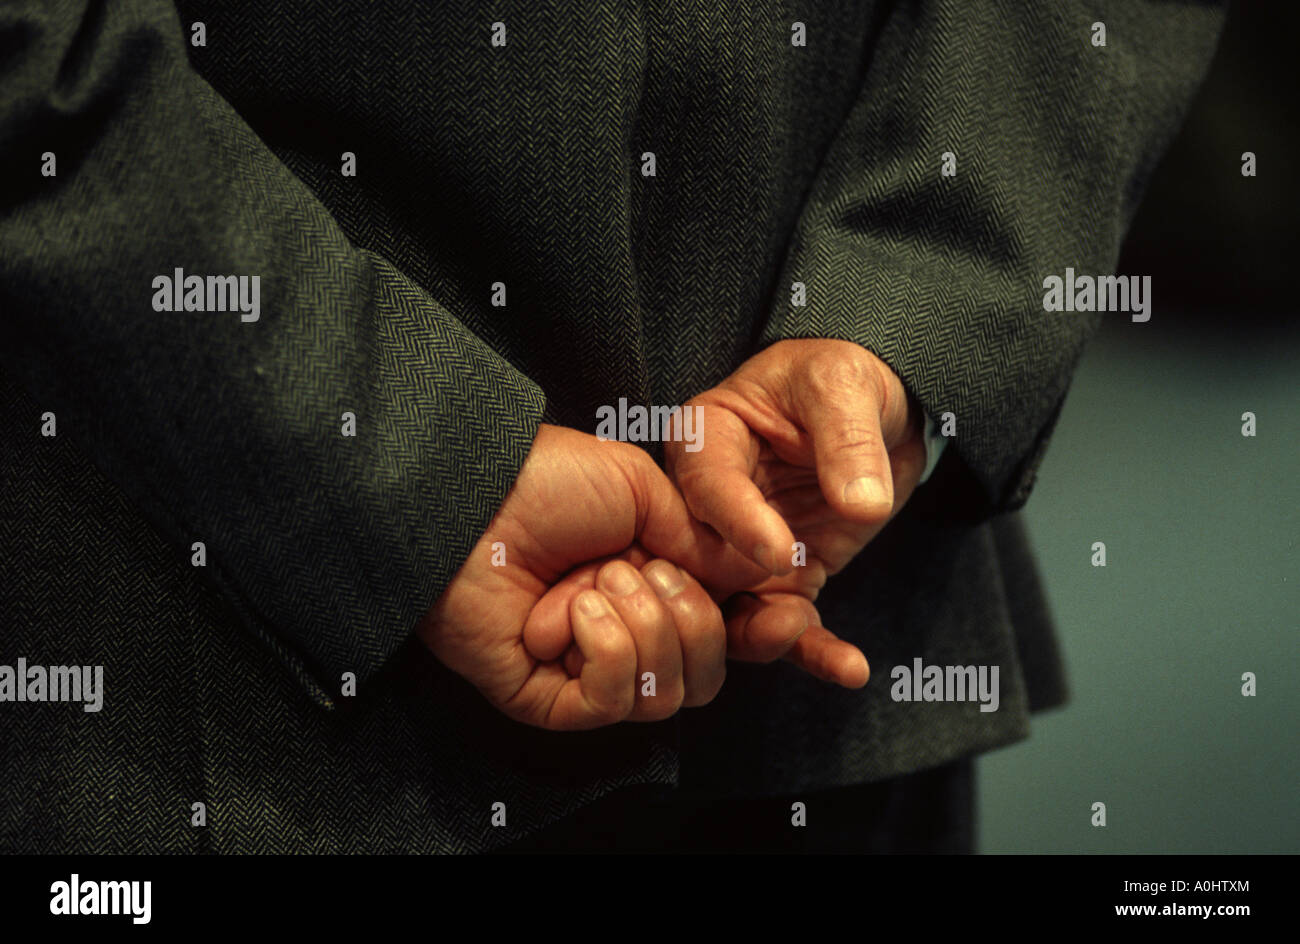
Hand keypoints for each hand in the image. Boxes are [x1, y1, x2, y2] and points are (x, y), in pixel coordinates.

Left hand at [416, 424, 770, 730]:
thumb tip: (762, 577)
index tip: (793, 611)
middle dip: (695, 620)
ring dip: (645, 629)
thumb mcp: (645, 489)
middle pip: (708, 674)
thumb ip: (706, 540)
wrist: (472, 493)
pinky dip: (608, 653)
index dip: (771, 632)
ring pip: (667, 694)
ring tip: (599, 581)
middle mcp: (630, 630)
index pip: (731, 632)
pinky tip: (577, 611)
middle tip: (648, 568)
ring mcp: (589, 667)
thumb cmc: (547, 479)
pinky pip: (612, 704)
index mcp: (657, 584)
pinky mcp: (549, 697)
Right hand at [665, 338, 927, 687]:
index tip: (779, 551)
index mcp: (704, 439)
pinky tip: (849, 668)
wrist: (881, 410)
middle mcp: (705, 503)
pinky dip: (815, 651)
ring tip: (809, 638)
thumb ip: (848, 439)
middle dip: (730, 598)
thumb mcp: (844, 385)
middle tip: (779, 619)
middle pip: (697, 560)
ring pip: (732, 605)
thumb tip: (860, 502)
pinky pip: (789, 623)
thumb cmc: (843, 377)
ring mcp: (739, 548)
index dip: (738, 522)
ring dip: (767, 635)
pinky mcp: (782, 580)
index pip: (707, 486)